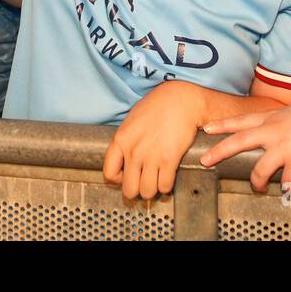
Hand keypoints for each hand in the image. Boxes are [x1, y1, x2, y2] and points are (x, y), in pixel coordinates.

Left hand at [103, 81, 206, 199]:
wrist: (181, 99)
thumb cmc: (159, 105)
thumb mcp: (132, 120)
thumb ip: (126, 141)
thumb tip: (126, 157)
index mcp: (121, 140)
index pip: (109, 174)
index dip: (118, 179)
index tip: (126, 176)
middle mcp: (134, 151)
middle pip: (129, 190)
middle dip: (136, 190)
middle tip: (143, 182)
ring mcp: (151, 157)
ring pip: (147, 192)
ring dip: (153, 189)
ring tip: (156, 179)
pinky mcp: (170, 159)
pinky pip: (165, 186)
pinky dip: (167, 185)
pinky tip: (168, 176)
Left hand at [200, 102, 290, 194]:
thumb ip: (283, 122)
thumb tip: (276, 133)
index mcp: (274, 118)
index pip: (242, 120)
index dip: (223, 124)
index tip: (207, 127)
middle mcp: (274, 132)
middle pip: (239, 141)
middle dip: (219, 151)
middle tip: (204, 161)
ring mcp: (284, 148)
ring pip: (259, 169)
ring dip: (256, 182)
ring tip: (257, 188)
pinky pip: (285, 184)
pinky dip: (288, 191)